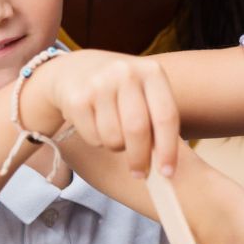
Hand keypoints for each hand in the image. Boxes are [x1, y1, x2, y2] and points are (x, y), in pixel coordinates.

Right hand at [24, 50, 180, 177]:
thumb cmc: (121, 90)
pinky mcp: (77, 98)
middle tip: (140, 173)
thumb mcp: (145, 93)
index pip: (166, 116)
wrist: (75, 70)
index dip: (169, 149)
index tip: (168, 173)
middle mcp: (126, 73)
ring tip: (115, 134)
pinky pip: (94, 138)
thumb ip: (158, 120)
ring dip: (117, 147)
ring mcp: (99, 83)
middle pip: (138, 129)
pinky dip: (98, 141)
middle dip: (140, 158)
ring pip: (114, 138)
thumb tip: (167, 166)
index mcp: (152, 72)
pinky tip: (95, 125)